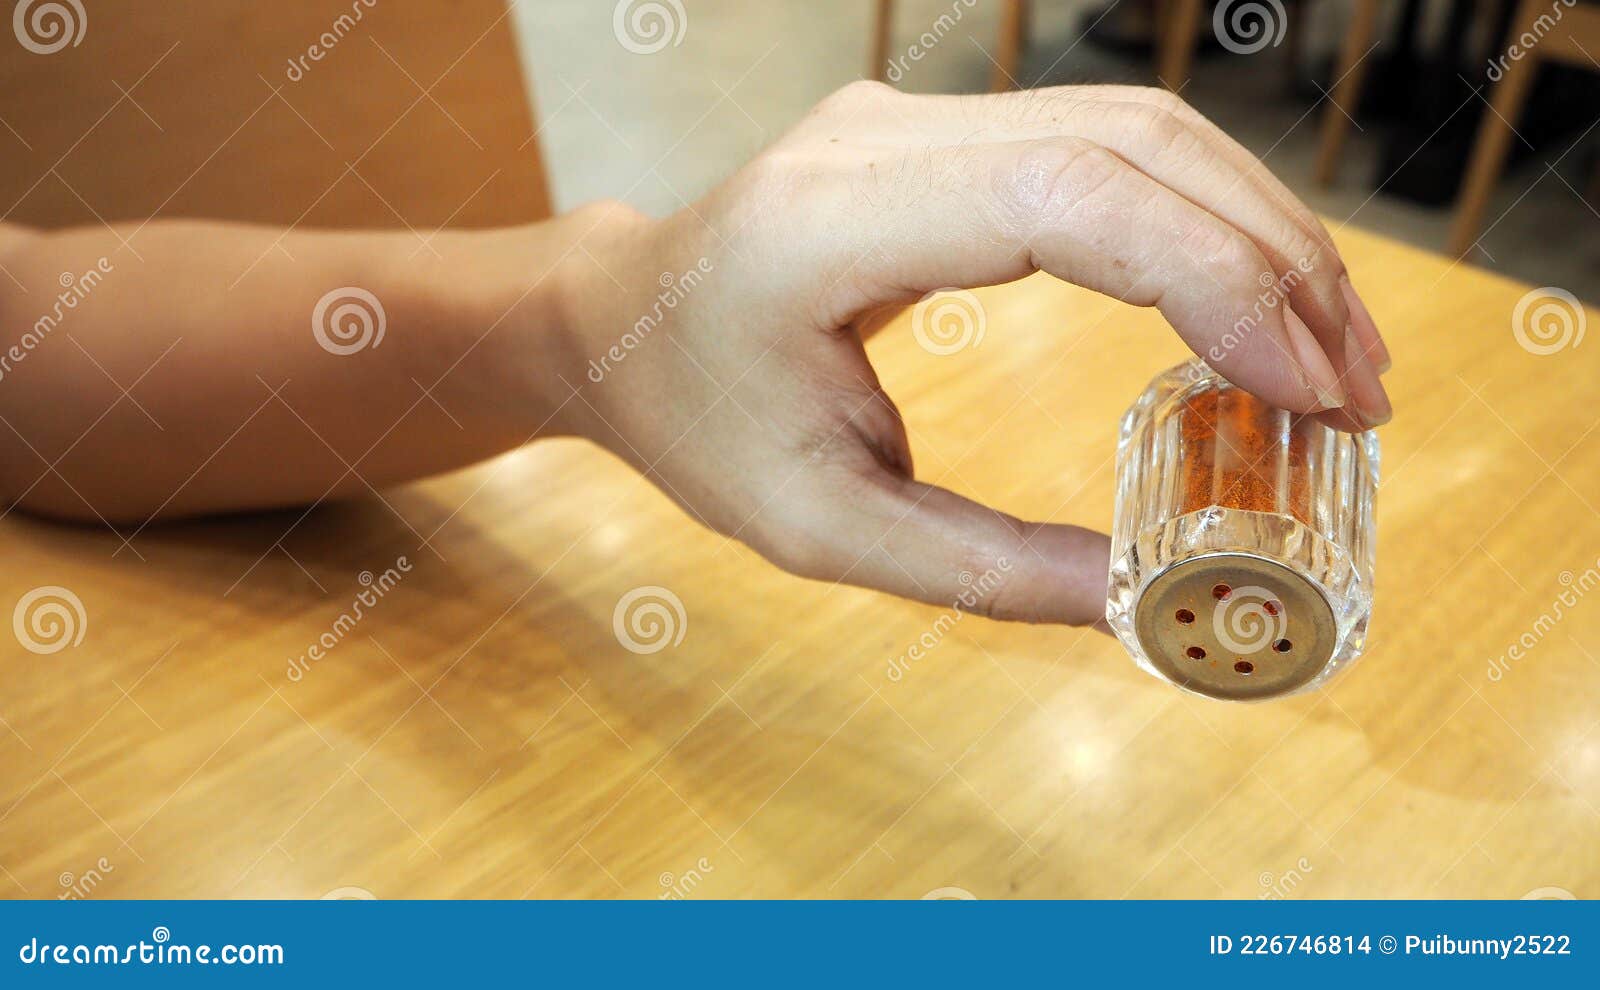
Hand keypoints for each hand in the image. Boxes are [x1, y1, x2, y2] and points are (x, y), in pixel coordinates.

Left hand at [553, 83, 1391, 625]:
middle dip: (1271, 264)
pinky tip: (1252, 298)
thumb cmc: (694, 421)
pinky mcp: (946, 130)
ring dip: (1255, 233)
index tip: (1304, 391)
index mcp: (833, 219)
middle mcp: (882, 133)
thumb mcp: (820, 528)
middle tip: (1353, 395)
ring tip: (1331, 357)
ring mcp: (917, 113)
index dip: (1213, 280)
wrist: (619, 326)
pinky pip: (1105, 147)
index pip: (1068, 197)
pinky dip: (1199, 218)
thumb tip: (1139, 599)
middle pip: (1133, 145)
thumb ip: (980, 568)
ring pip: (1140, 128)